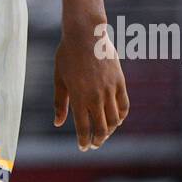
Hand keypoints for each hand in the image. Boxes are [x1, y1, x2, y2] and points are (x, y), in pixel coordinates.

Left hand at [53, 23, 127, 150]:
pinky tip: (117, 120)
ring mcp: (109, 90)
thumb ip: (59, 102)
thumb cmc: (67, 55)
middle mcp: (95, 97)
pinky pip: (124, 105)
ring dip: (110, 130)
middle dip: (98, 140)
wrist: (86, 33)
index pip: (84, 128)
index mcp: (78, 97)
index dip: (84, 141)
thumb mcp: (59, 78)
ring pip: (114, 119)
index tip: (83, 148)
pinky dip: (121, 116)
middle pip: (101, 128)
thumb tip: (58, 123)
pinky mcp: (120, 82)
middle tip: (94, 145)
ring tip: (104, 134)